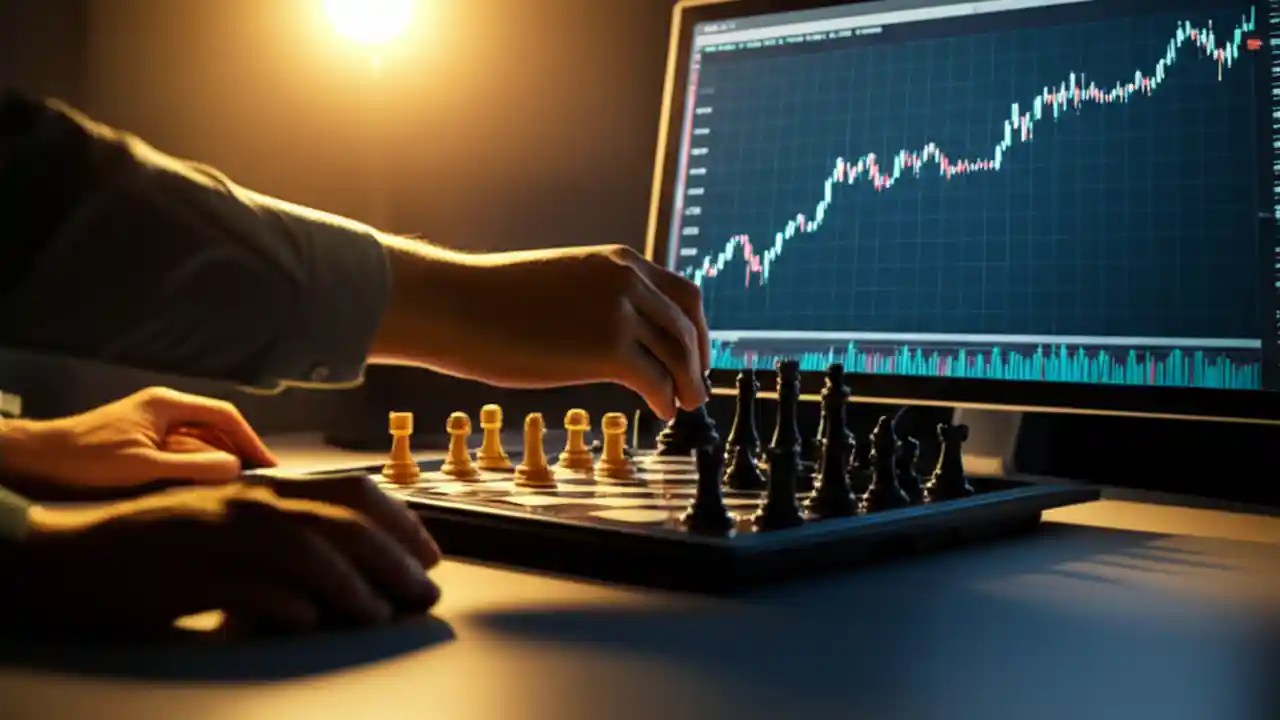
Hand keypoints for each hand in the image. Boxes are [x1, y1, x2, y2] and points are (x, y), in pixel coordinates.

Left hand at [0, 387, 275, 489]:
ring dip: (221, 460)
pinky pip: (182, 451)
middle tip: (261, 479)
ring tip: (241, 486)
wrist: (38, 460)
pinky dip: (200, 465)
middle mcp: (164, 408)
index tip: (268, 465)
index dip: (251, 440)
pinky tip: (209, 485)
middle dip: (239, 450)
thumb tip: (236, 468)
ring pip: (200, 440)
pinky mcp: (143, 441)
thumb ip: (193, 466)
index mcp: (167, 405)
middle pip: (215, 426)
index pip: (225, 416)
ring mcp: (152, 424)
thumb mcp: (144, 466)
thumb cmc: (88, 460)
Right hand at [16, 477, 440, 634]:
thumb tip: (356, 569)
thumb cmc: (164, 543)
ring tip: (380, 616)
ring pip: (310, 555)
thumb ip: (290, 533)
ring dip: (355, 587)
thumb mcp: (235, 522)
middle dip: (395, 560)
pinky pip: (257, 590)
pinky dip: (292, 606)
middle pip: (344, 525)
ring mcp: (223, 537)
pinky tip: (314, 623)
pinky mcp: (194, 576)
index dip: (402, 522)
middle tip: (424, 593)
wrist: (78, 556)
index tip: (430, 555)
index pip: (354, 492)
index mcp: (267, 487)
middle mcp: (252, 503)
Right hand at [373, 241, 709, 419]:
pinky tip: (658, 411)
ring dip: (687, 384)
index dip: (698, 329)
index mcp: (619, 262)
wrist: (458, 305)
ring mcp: (621, 313)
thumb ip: (596, 298)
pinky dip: (664, 400)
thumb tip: (613, 332)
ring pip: (679, 355)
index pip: (684, 294)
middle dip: (699, 360)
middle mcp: (629, 281)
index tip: (694, 355)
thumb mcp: (561, 282)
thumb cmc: (492, 300)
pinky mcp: (609, 349)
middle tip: (696, 387)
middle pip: (689, 325)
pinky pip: (656, 380)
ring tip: (683, 404)